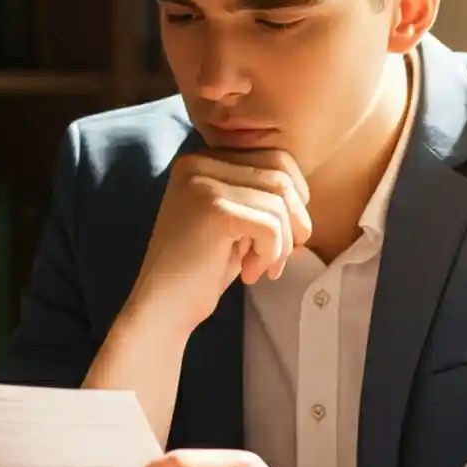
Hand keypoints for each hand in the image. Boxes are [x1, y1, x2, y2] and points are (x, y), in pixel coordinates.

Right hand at [128, 149, 312, 334]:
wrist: (163, 308)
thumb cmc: (202, 269)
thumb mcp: (234, 222)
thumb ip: (259, 195)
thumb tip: (303, 191)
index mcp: (202, 159)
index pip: (275, 158)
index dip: (294, 198)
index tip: (284, 236)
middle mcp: (198, 162)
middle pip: (280, 174)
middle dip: (294, 220)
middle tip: (280, 257)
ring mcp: (203, 183)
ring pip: (278, 202)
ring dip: (282, 243)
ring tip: (262, 268)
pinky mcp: (213, 210)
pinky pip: (270, 226)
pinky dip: (271, 254)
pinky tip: (250, 275)